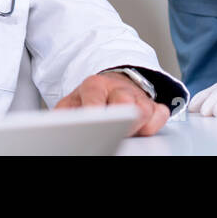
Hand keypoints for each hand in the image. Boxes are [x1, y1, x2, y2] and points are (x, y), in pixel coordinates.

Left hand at [55, 71, 170, 135]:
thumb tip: (56, 128)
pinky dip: (154, 124)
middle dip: (120, 119)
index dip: (94, 110)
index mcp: (94, 86)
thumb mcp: (70, 104)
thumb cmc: (89, 99)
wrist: (111, 84)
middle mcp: (117, 88)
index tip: (93, 121)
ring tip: (125, 133)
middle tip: (113, 132)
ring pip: (145, 109)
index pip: (94, 96)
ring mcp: (137, 96)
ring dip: (137, 125)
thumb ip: (63, 115)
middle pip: (125, 102)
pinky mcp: (154, 105)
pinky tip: (142, 129)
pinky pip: (161, 114)